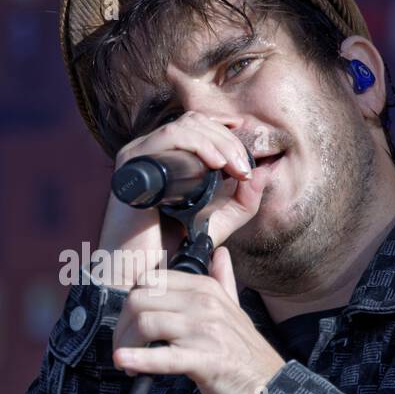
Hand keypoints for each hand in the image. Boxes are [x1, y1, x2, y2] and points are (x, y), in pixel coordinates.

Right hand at [96, 112, 268, 288]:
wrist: (143, 271)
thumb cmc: (174, 248)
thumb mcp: (219, 222)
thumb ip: (243, 200)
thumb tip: (263, 171)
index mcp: (166, 157)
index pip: (198, 125)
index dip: (226, 132)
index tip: (247, 159)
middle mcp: (150, 151)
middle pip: (194, 122)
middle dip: (228, 141)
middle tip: (245, 169)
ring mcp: (138, 154)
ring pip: (184, 125)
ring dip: (218, 142)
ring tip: (234, 168)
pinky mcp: (131, 163)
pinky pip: (168, 137)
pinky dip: (198, 144)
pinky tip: (215, 165)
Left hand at [112, 245, 285, 393]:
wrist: (271, 388)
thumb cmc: (246, 354)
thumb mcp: (235, 311)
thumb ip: (223, 281)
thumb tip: (220, 254)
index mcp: (206, 288)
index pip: (149, 281)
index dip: (131, 304)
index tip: (130, 326)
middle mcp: (205, 303)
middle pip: (140, 301)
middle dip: (123, 327)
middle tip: (124, 348)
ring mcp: (206, 330)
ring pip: (146, 325)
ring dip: (127, 346)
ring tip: (128, 366)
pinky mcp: (206, 360)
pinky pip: (164, 356)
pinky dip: (139, 360)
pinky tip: (124, 363)